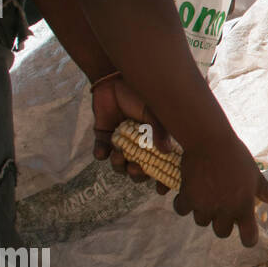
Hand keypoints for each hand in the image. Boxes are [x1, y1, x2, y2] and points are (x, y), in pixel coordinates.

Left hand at [91, 76, 172, 192]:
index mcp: (156, 138)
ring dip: (119, 164)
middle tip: (135, 169)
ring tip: (118, 155)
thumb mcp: (155, 110)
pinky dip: (101, 153)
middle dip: (137, 174)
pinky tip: (103, 151)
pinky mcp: (104, 133)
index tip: (162, 189)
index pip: (163, 164)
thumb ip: (160, 130)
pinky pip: (101, 150)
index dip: (164, 179)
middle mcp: (140, 142)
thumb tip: (166, 151)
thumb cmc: (140, 92)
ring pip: (120, 163)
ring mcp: (122, 139)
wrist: (113, 77)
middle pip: (140, 169)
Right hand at [173, 133, 267, 246]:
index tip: (248, 239)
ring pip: (201, 221)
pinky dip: (184, 204)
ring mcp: (205, 205)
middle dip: (222, 223)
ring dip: (204, 212)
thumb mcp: (254, 173)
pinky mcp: (188, 197)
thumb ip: (265, 191)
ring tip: (207, 195)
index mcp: (244, 205)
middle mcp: (225, 210)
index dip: (249, 239)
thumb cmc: (236, 156)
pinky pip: (182, 210)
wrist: (211, 141)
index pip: (249, 236)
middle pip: (221, 232)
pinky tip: (189, 193)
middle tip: (222, 209)